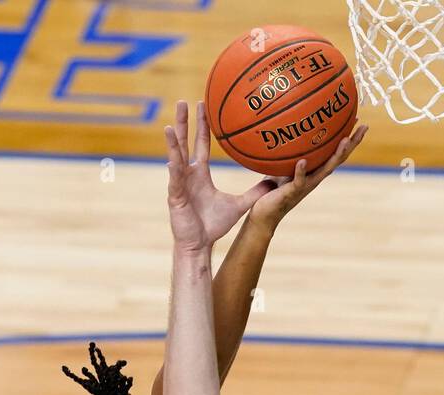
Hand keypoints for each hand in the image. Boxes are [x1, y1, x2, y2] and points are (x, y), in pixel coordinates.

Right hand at [166, 101, 275, 253]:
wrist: (199, 245)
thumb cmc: (214, 226)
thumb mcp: (240, 205)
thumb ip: (255, 192)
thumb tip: (274, 183)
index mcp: (200, 173)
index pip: (201, 144)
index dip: (202, 125)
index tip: (202, 105)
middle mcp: (188, 174)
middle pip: (184, 142)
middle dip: (183, 122)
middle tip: (182, 101)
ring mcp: (179, 184)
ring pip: (175, 157)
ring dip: (172, 142)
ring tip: (168, 126)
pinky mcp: (175, 197)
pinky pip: (175, 180)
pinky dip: (173, 170)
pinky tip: (171, 159)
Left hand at [248, 124, 367, 233]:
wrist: (264, 213)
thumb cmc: (271, 190)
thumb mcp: (281, 166)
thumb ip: (287, 152)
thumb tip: (285, 129)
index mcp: (314, 170)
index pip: (334, 152)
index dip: (347, 138)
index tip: (357, 121)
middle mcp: (314, 177)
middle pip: (338, 159)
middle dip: (352, 143)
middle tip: (364, 127)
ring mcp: (305, 185)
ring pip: (325, 169)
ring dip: (336, 155)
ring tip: (345, 140)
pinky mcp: (292, 192)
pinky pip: (298, 181)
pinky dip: (301, 171)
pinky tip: (302, 161)